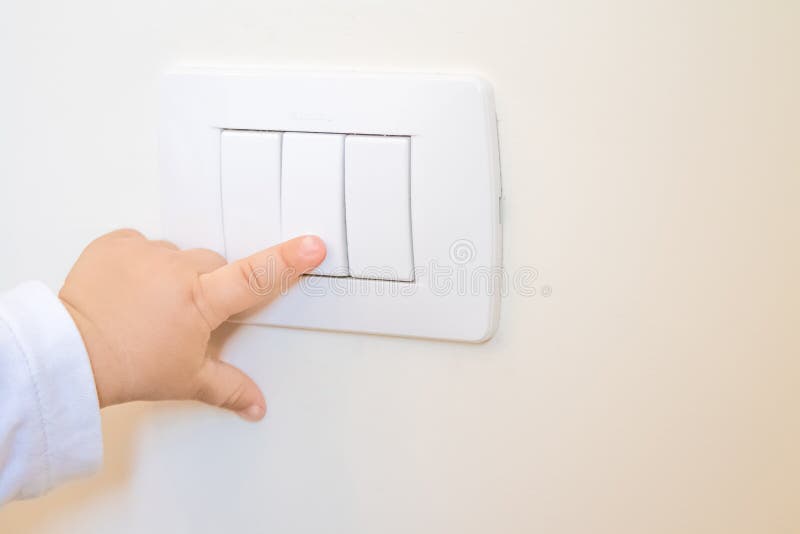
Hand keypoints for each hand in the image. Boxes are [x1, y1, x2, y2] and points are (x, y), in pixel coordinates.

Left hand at [58, 229, 325, 420]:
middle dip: (209, 283)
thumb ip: (231, 389)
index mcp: (201, 301)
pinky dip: (141, 263)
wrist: (71, 357)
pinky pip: (143, 245)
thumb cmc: (129, 368)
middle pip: (214, 264)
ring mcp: (145, 253)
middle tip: (187, 313)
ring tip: (151, 303)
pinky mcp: (116, 243)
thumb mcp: (187, 380)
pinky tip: (129, 288)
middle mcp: (177, 270)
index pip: (256, 277)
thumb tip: (258, 407)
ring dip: (173, 273)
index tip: (313, 245)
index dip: (288, 260)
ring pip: (178, 255)